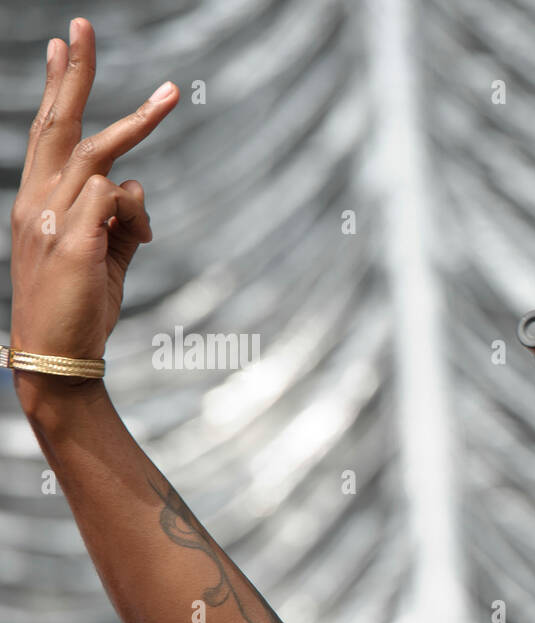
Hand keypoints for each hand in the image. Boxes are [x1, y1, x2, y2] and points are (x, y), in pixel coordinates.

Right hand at [9, 18, 176, 371]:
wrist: (57, 355)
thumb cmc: (82, 305)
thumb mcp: (106, 254)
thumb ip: (121, 217)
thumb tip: (138, 187)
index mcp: (39, 200)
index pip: (48, 132)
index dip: (59, 88)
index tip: (64, 45)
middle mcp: (38, 200)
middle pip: (58, 123)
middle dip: (75, 73)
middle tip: (83, 25)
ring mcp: (52, 218)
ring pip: (97, 153)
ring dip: (138, 121)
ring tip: (172, 94)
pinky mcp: (73, 241)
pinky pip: (117, 199)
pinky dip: (138, 215)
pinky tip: (137, 241)